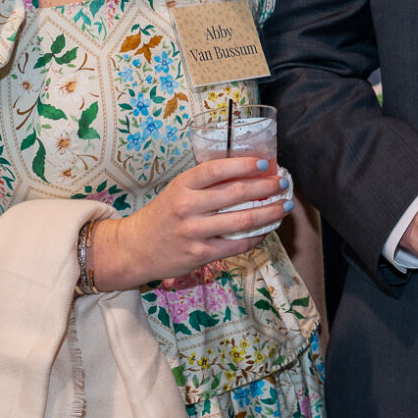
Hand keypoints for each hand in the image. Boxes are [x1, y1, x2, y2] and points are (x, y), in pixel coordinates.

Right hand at [96, 155, 290, 288]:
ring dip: (268, 213)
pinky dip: (256, 236)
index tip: (264, 163)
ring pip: (241, 221)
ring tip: (283, 206)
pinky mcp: (200, 254)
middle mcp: (187, 207)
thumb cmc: (162, 215)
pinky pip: (236, 245)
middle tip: (282, 183)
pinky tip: (266, 230)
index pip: (216, 169)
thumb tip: (246, 173)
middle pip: (235, 193)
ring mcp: (194, 232)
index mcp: (182, 185)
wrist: (134, 249)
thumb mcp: (177, 190)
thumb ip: (205, 183)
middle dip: (265, 187)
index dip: (243, 164)